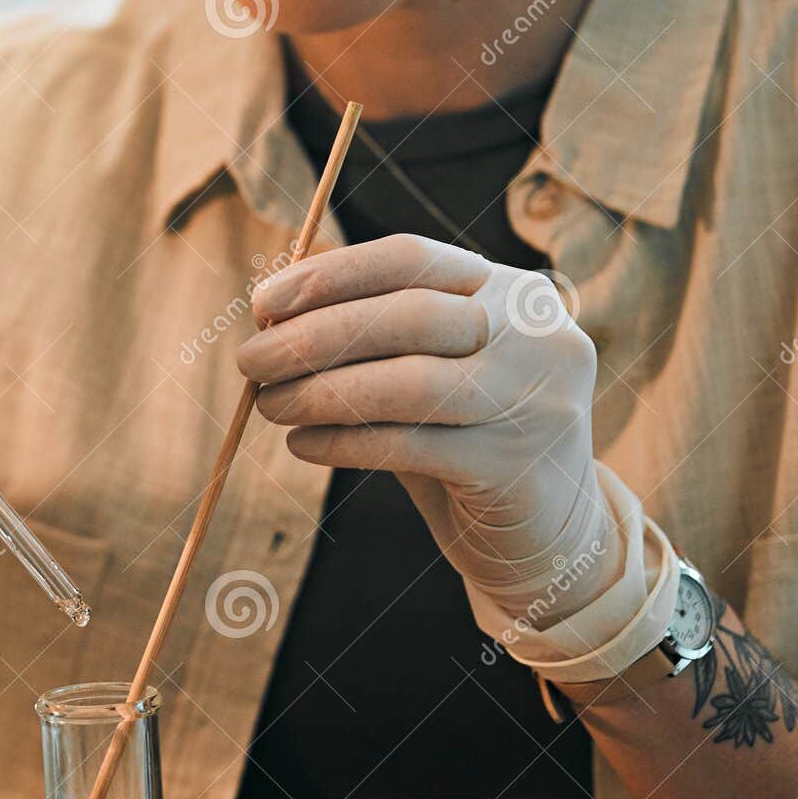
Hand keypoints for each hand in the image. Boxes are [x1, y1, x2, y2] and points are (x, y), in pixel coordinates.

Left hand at [238, 233, 623, 634]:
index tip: (264, 302)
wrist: (547, 540)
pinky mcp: (516, 466)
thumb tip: (274, 316)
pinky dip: (343, 443)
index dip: (331, 275)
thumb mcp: (436, 378)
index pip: (413, 258)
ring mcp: (535, 400)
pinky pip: (408, 446)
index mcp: (515, 294)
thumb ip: (377, 343)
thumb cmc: (470, 447)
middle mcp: (536, 336)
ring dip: (320, 392)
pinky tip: (303, 445)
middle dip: (314, 335)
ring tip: (269, 406)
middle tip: (250, 360)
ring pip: (407, 383)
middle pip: (408, 315)